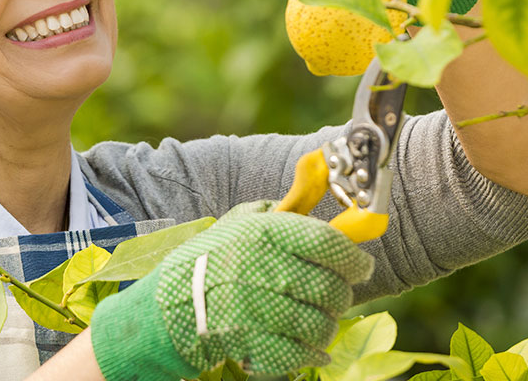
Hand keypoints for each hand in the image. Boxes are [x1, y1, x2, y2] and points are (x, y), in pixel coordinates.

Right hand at [89, 201, 373, 379]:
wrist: (167, 307)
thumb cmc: (211, 260)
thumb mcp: (242, 223)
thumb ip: (286, 207)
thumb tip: (323, 176)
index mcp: (264, 233)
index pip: (329, 244)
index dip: (353, 258)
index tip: (360, 265)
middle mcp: (263, 269)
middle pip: (332, 288)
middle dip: (340, 293)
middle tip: (335, 292)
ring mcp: (257, 310)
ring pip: (322, 323)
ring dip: (326, 323)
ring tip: (315, 317)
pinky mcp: (252, 344)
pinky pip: (302, 352)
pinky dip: (311, 351)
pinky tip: (307, 343)